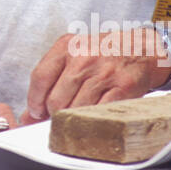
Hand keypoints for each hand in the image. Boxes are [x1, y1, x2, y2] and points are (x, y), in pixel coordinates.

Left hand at [23, 29, 170, 122]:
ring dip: (73, 121)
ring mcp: (104, 73)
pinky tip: (92, 120)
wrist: (141, 48)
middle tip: (59, 118)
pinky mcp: (122, 87)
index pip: (40, 77)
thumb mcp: (73, 54)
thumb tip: (29, 115)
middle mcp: (84, 58)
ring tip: (77, 119)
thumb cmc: (103, 53)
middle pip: (56, 99)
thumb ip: (49, 79)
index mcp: (67, 46)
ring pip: (76, 110)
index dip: (34, 101)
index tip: (36, 111)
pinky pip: (99, 113)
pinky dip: (92, 123)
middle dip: (53, 115)